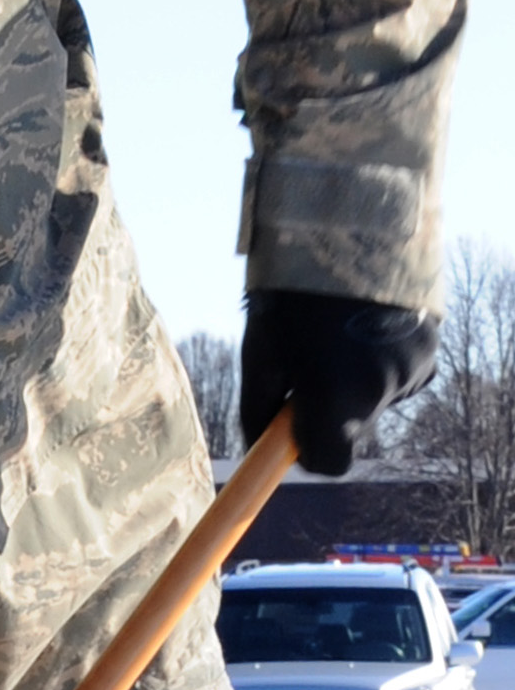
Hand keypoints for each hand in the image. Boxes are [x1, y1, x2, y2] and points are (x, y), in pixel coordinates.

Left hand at [238, 289, 438, 482]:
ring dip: (359, 379)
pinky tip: (367, 322)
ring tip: (341, 330)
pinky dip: (383, 359)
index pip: (329, 462)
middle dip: (332, 407)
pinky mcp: (432, 346)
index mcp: (336, 397)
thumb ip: (259, 410)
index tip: (295, 428)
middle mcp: (381, 389)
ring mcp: (413, 366)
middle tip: (313, 360)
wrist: (349, 226)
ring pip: (378, 398)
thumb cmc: (291, 291)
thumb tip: (261, 446)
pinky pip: (402, 373)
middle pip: (354, 427)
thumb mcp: (261, 351)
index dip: (309, 450)